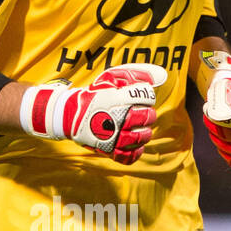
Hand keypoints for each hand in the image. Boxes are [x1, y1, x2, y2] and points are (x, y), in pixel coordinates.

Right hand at [21, 64, 166, 164]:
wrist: (70, 115)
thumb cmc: (94, 95)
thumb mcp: (111, 78)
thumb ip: (135, 74)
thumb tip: (160, 75)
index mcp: (119, 99)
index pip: (148, 96)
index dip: (147, 95)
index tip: (140, 97)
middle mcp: (119, 118)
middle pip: (148, 117)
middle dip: (147, 113)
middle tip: (140, 113)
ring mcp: (115, 136)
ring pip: (142, 137)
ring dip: (144, 132)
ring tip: (138, 128)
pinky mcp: (110, 150)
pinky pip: (130, 156)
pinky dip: (136, 151)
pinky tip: (133, 144)